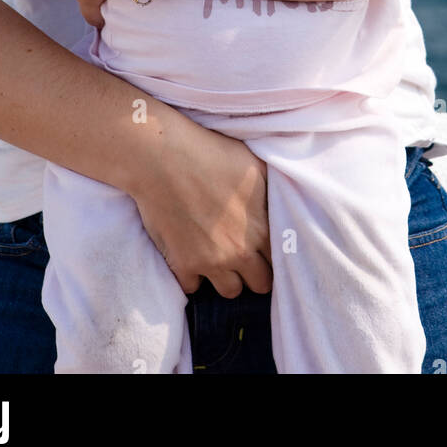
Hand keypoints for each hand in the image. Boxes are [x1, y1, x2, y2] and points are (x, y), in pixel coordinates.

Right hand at [127, 117, 272, 297]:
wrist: (164, 159)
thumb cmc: (212, 154)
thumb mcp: (256, 166)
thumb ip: (272, 194)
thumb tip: (282, 206)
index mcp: (261, 229)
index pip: (280, 261)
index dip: (274, 255)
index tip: (266, 249)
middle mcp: (239, 252)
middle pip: (259, 284)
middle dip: (255, 271)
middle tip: (246, 255)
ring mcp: (209, 262)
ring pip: (230, 291)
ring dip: (228, 277)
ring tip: (221, 258)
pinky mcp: (182, 264)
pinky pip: (193, 287)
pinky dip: (194, 276)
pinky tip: (193, 256)